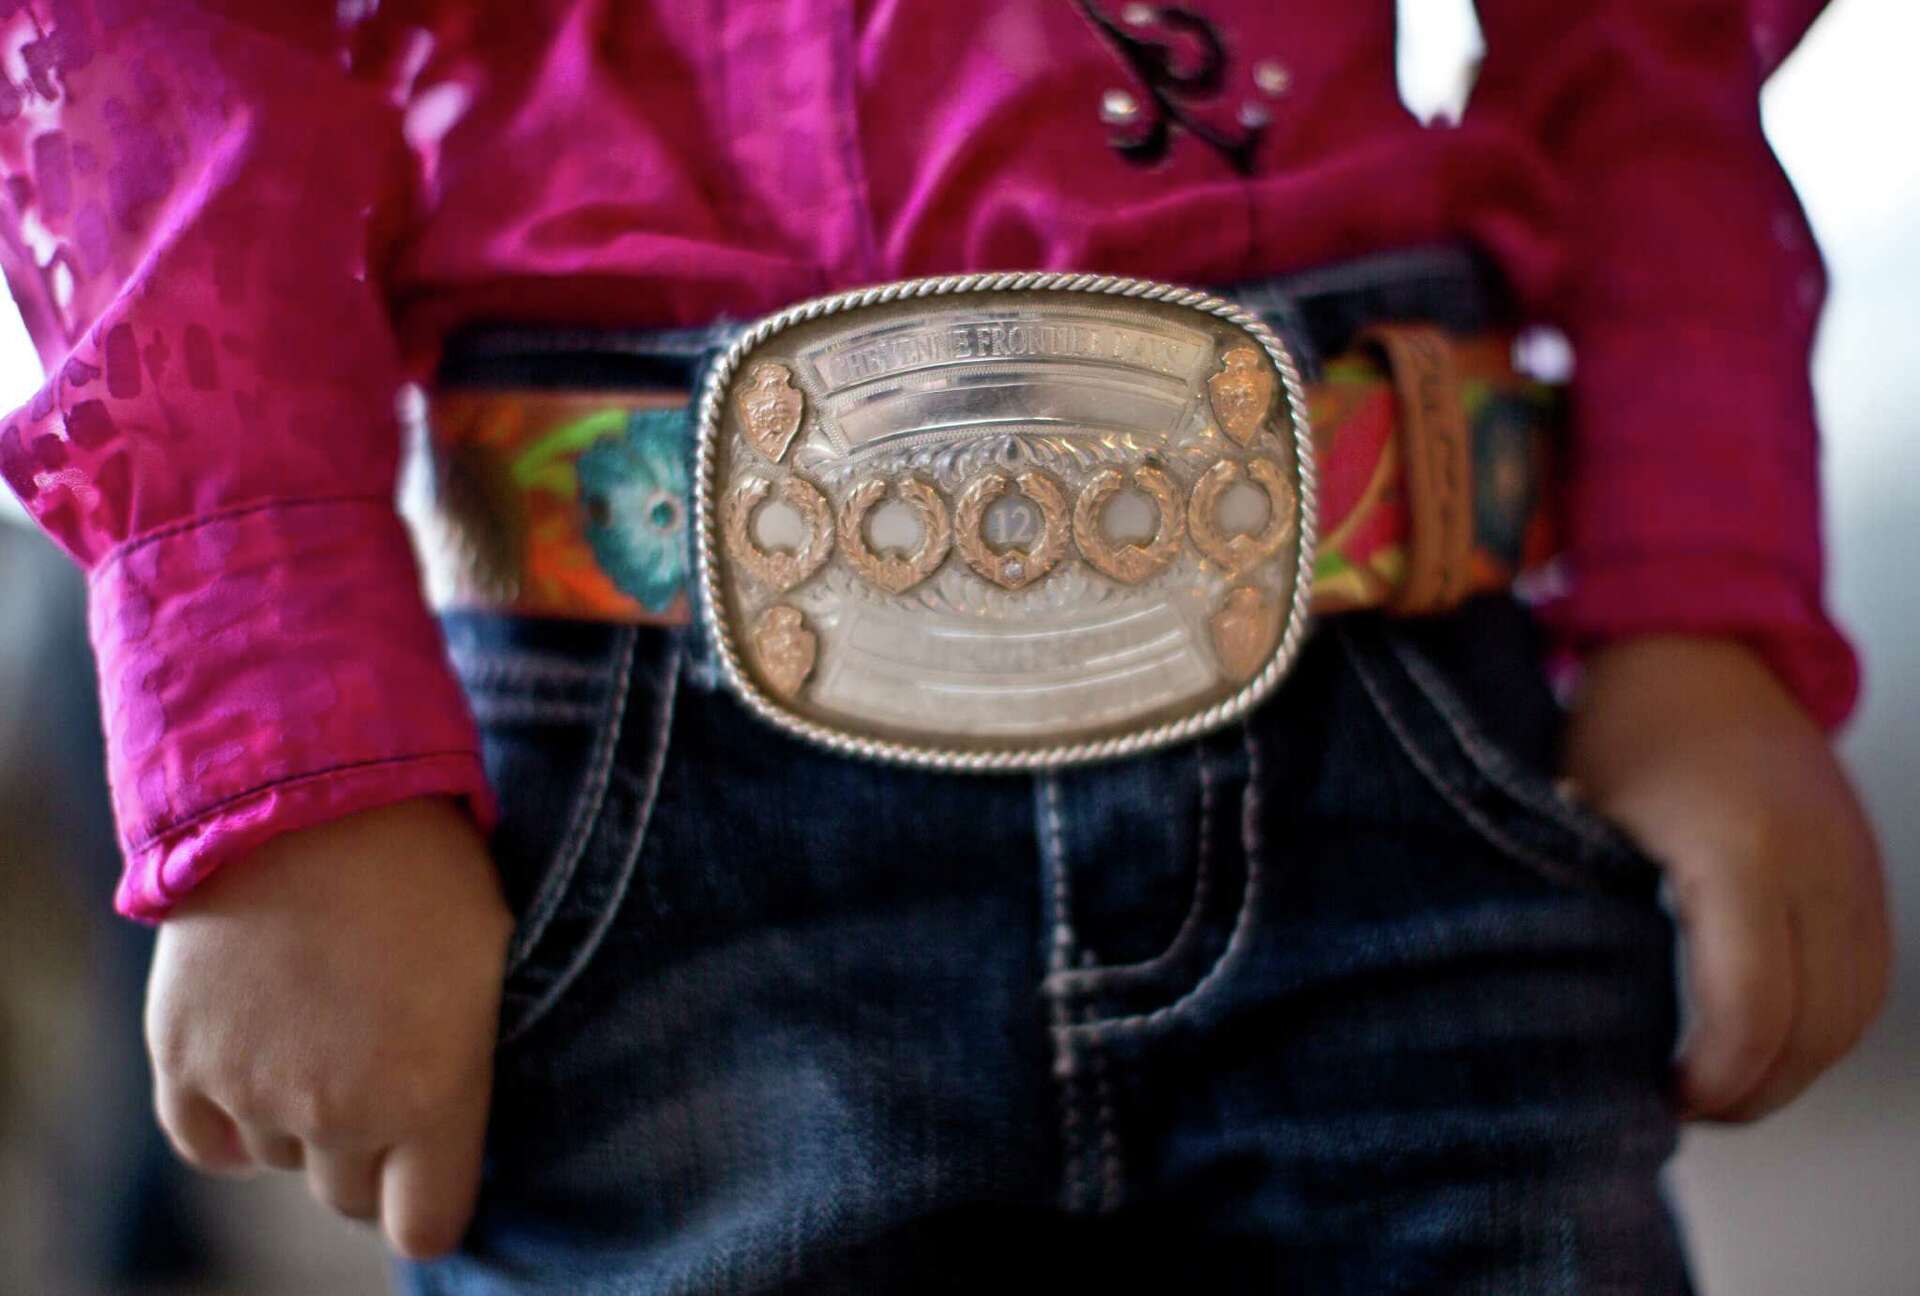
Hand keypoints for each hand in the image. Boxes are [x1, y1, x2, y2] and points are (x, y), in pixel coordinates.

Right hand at [145, 797, 510, 1258]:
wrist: (311, 790)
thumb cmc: (427, 869)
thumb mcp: (495, 966)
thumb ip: (472, 1068)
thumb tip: (458, 1131)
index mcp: (434, 1093)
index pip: (426, 1224)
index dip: (432, 1195)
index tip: (436, 1161)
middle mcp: (340, 1110)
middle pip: (351, 1193)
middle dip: (372, 1151)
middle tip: (382, 1073)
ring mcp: (254, 1088)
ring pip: (282, 1161)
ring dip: (302, 1122)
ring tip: (325, 1032)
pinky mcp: (182, 1058)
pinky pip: (208, 1146)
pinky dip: (231, 1124)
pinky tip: (261, 1069)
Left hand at [1562, 636, 1889, 1122]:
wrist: (1702, 645)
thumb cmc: (1626, 725)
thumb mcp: (1580, 814)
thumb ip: (1583, 906)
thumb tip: (1572, 1007)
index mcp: (1738, 852)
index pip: (1751, 1009)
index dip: (1715, 1078)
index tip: (1664, 1096)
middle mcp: (1817, 863)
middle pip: (1817, 1025)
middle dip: (1756, 1089)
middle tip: (1688, 1108)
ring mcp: (1855, 863)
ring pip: (1858, 1008)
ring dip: (1799, 1065)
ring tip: (1727, 1087)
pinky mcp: (1867, 865)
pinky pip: (1872, 971)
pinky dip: (1831, 1022)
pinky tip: (1771, 1040)